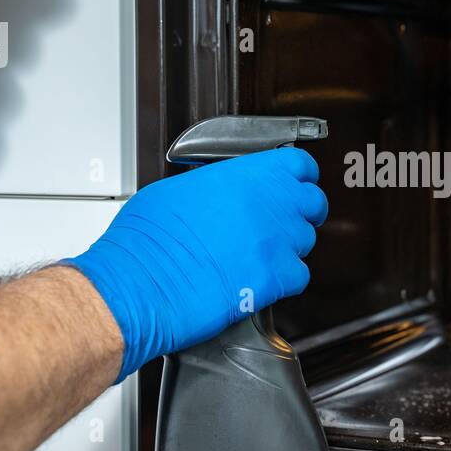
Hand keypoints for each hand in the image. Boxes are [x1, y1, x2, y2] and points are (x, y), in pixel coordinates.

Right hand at [66, 148, 328, 380]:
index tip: (294, 184)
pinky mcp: (274, 278)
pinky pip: (299, 276)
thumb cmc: (145, 241)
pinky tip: (259, 280)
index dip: (299, 177)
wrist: (137, 284)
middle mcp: (267, 204)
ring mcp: (275, 241)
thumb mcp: (176, 191)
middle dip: (302, 213)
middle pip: (312, 203)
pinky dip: (284, 281)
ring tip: (257, 256)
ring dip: (288, 248)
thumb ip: (216, 186)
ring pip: (305, 241)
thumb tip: (223, 193)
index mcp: (244, 176)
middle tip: (282, 224)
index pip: (298, 166)